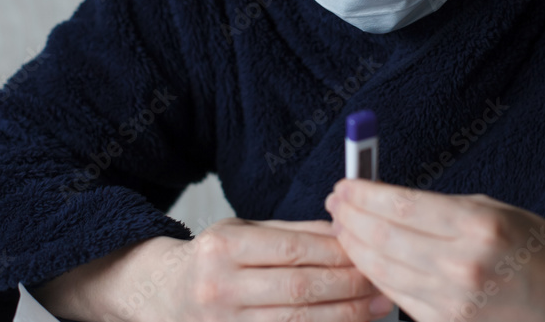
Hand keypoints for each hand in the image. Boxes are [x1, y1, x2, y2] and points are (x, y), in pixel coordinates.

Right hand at [137, 217, 399, 320]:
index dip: (336, 253)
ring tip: (375, 307)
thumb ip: (293, 232)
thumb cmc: (212, 259)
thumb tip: (345, 232)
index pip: (292, 250)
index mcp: (223, 248)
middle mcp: (220, 289)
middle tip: (381, 283)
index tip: (368, 252)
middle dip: (348, 287)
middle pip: (299, 289)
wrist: (163, 296)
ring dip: (343, 316)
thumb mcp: (242, 231)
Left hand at [324, 179, 544, 321]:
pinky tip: (365, 259)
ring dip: (354, 247)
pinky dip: (375, 276)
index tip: (344, 184)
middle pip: (383, 238)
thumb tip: (383, 200)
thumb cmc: (533, 248)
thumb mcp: (492, 210)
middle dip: (350, 217)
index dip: (364, 194)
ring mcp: (455, 302)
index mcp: (478, 225)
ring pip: (382, 271)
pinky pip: (397, 298)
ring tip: (342, 228)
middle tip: (335, 203)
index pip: (401, 205)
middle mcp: (464, 265)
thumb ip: (439, 208)